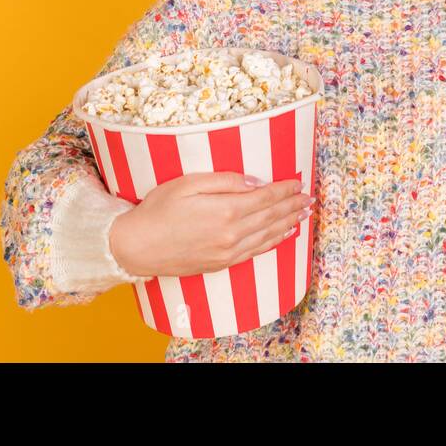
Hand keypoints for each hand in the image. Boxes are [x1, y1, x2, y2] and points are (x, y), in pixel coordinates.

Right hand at [107, 172, 314, 276]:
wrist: (137, 247)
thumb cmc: (158, 209)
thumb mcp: (188, 183)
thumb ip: (225, 181)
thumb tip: (255, 182)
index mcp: (225, 210)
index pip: (265, 197)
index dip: (284, 189)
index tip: (298, 182)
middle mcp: (232, 234)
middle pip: (271, 217)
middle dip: (292, 205)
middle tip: (309, 197)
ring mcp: (228, 252)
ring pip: (268, 236)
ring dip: (289, 223)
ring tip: (304, 214)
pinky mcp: (222, 264)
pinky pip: (256, 251)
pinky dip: (274, 242)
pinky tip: (283, 235)